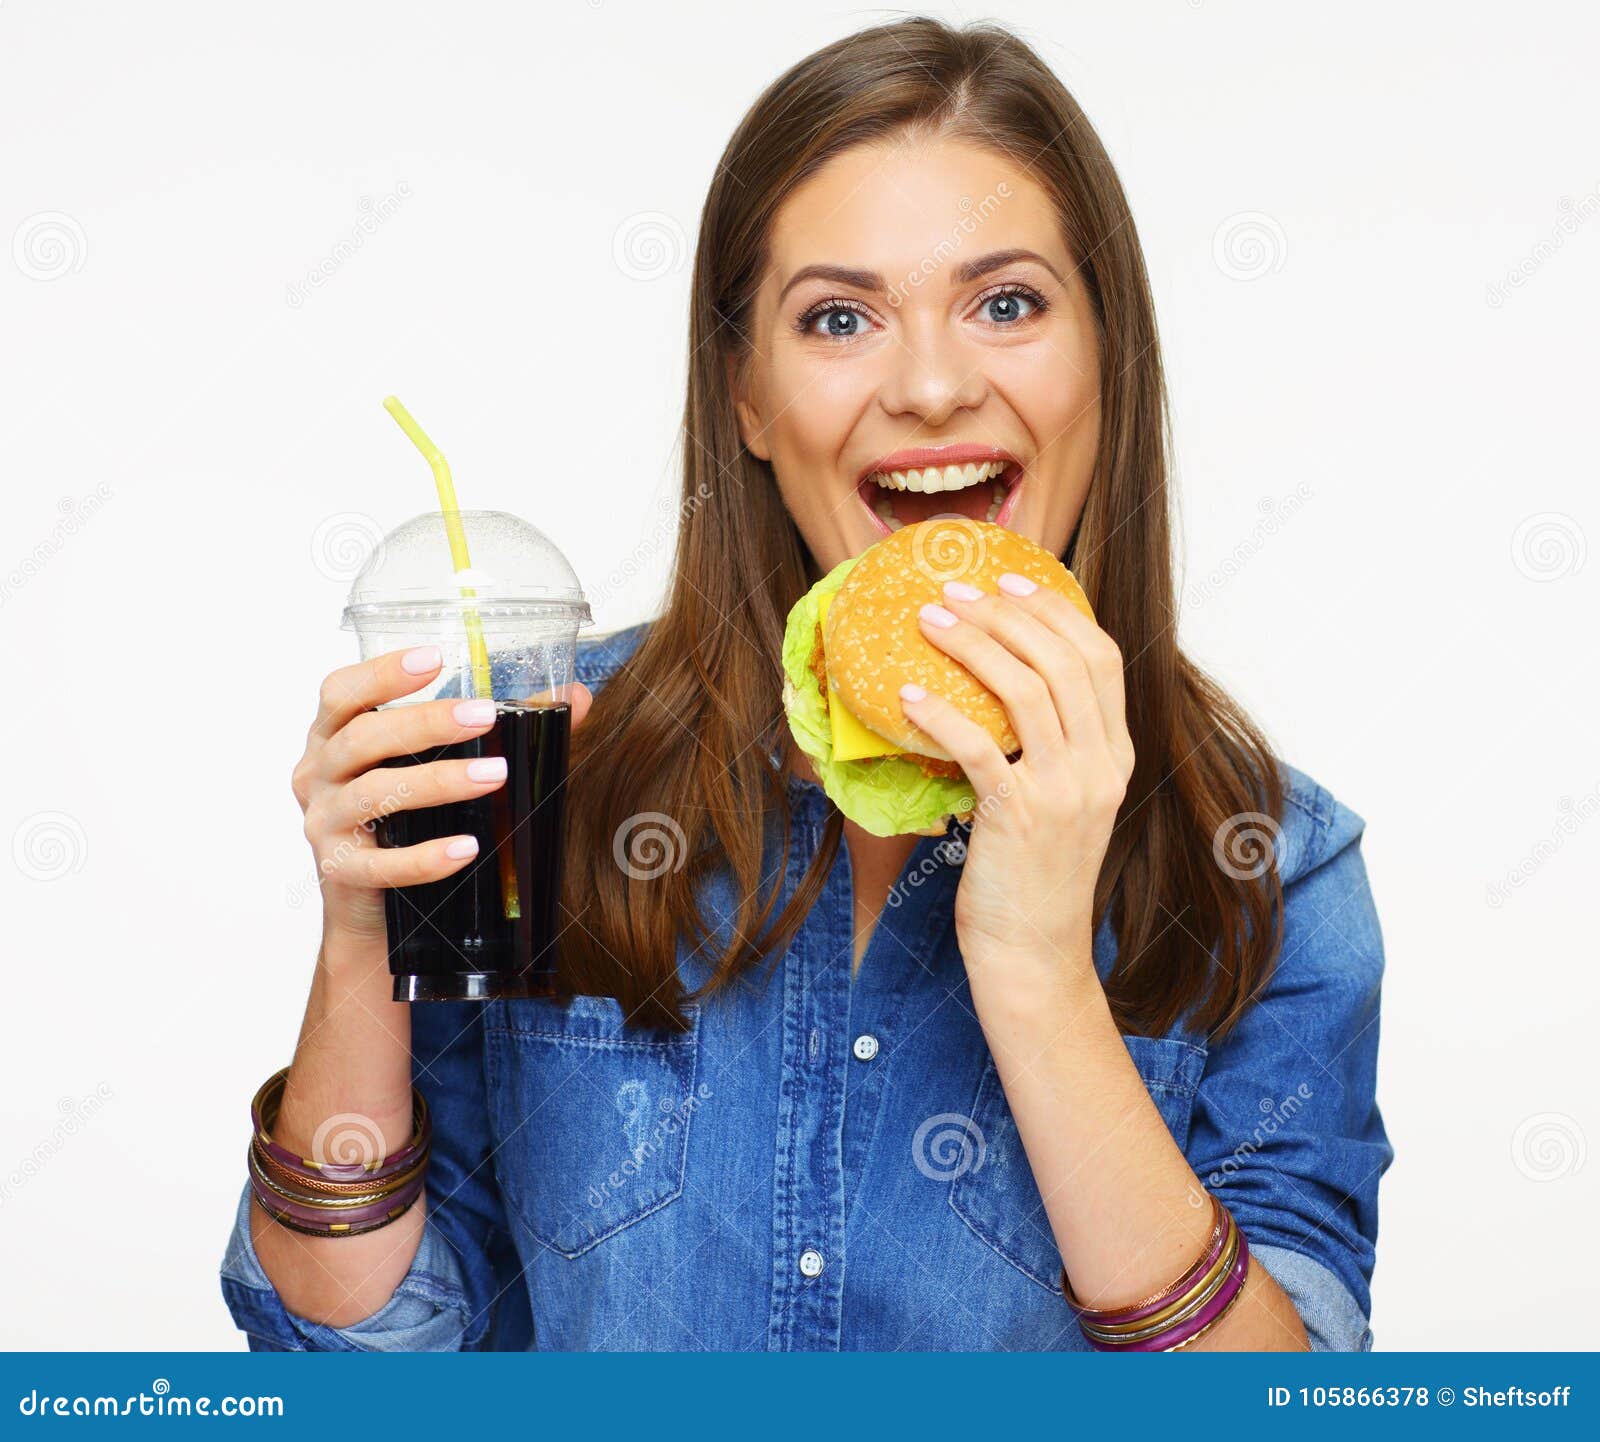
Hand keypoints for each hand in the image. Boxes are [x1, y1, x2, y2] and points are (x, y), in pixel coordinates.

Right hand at [291, 646, 592, 942]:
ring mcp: (324, 824)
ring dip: (438, 782)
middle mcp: (317, 774)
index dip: (382, 672)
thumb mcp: (432, 765)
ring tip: (496, 775)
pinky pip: (381, 864)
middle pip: (361, 737)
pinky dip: (424, 856)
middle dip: (426, 723)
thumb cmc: (404, 819)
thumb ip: (497, 728)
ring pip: (374, 795)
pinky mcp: (341, 874)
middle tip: (484, 716)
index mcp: (334, 737)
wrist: (372, 910)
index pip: (341, 692)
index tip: (435, 658)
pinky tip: (466, 848)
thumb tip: (574, 697)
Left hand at [897, 573, 1134, 978]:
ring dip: (972, 644)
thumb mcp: (1060, 804)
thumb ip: (1048, 750)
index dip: (1057, 610)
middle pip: (1064, 660)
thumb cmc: (1032, 878)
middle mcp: (1100, 767)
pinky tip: (907, 696)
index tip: (1013, 579)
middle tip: (955, 591)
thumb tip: (992, 690)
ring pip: (1025, 690)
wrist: (1034, 955)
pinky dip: (941, 712)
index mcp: (1116, 756)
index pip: (1101, 658)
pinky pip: (979, 746)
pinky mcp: (1019, 818)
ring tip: (927, 622)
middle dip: (1007, 612)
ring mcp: (1064, 792)